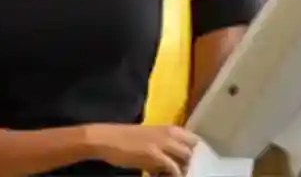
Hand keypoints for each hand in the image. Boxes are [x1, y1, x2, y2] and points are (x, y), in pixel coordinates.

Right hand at [83, 123, 198, 175]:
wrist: (105, 139)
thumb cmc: (124, 139)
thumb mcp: (150, 138)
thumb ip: (164, 147)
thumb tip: (174, 162)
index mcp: (169, 129)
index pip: (195, 141)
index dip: (195, 154)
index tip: (190, 164)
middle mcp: (170, 134)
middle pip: (193, 151)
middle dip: (190, 163)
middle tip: (179, 172)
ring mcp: (163, 144)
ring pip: (186, 159)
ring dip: (182, 170)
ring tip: (169, 174)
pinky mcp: (155, 155)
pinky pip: (174, 169)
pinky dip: (172, 176)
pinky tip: (158, 176)